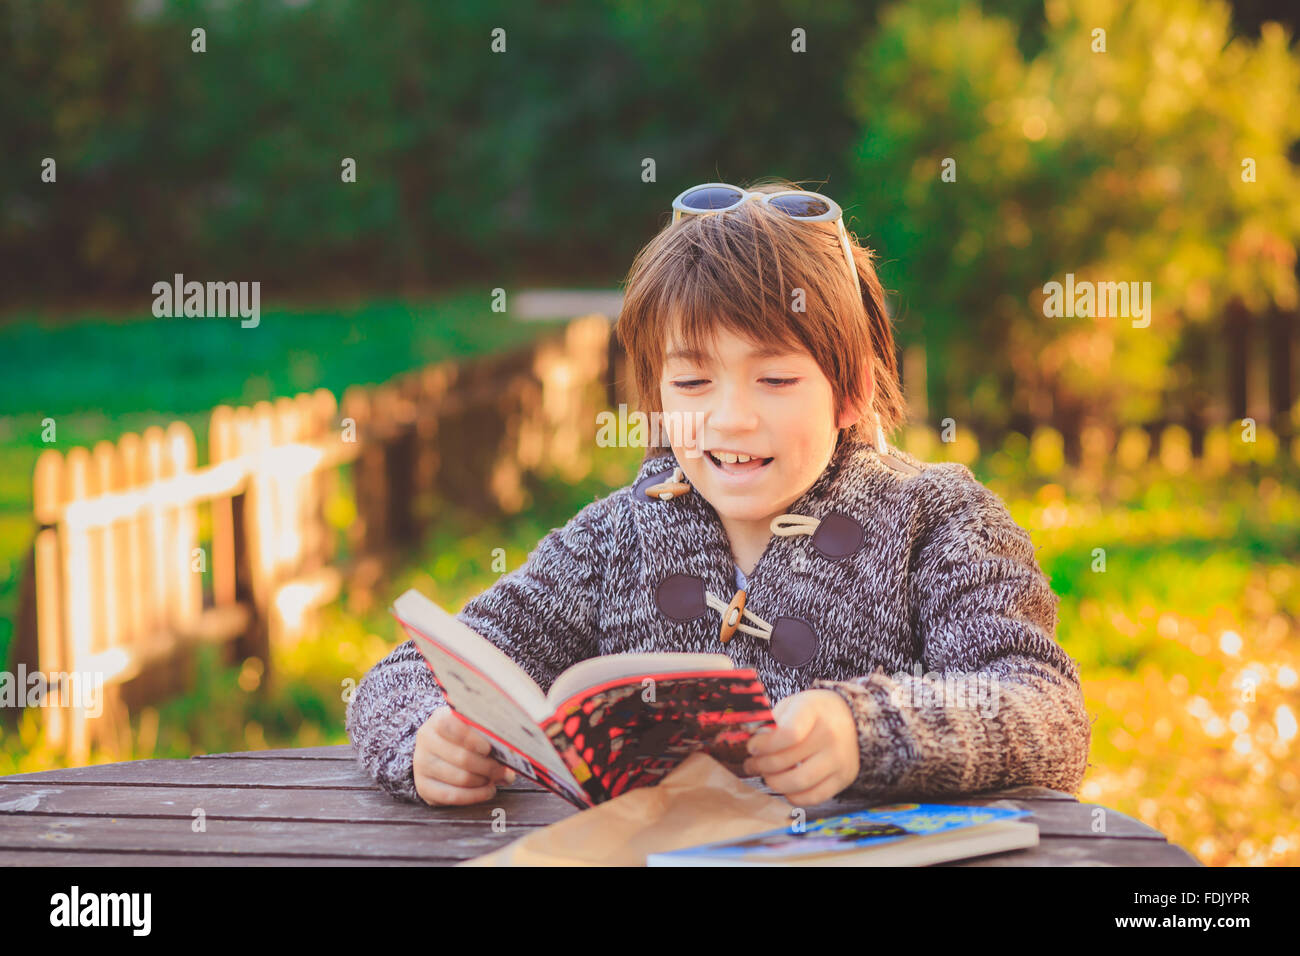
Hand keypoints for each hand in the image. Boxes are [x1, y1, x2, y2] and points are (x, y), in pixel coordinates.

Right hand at [413, 707, 516, 805]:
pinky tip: (488, 791)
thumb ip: (491, 736)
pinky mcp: (423, 786)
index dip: (471, 739)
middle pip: (461, 757)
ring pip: (460, 778)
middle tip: (503, 770)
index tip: (489, 748)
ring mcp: (421, 763)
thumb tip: (513, 755)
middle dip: (488, 767)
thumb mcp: (476, 728)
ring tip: (496, 779)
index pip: (450, 726)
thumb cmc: (468, 738)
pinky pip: (452, 796)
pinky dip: (475, 796)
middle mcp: (426, 739)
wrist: (441, 751)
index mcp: (439, 719)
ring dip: (484, 781)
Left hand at [741, 689, 860, 805]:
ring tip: (765, 775)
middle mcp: (831, 735)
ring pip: (798, 782)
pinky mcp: (844, 778)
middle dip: (761, 765)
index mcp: (814, 710)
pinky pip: (813, 797)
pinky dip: (793, 796)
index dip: (764, 745)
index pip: (788, 734)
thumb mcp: (792, 704)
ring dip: (774, 782)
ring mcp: (839, 759)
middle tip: (752, 763)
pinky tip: (784, 786)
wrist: (850, 718)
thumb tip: (753, 746)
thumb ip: (772, 723)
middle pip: (786, 761)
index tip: (752, 747)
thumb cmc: (813, 712)